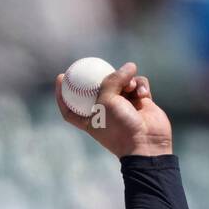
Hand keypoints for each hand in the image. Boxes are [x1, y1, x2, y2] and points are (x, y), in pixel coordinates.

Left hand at [55, 62, 172, 157]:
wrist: (148, 144)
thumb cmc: (121, 128)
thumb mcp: (107, 101)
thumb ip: (112, 80)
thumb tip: (128, 67)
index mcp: (89, 120)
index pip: (70, 107)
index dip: (62, 94)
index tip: (61, 77)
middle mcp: (105, 114)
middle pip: (99, 89)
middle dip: (102, 77)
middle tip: (100, 64)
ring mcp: (124, 107)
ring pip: (122, 82)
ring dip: (127, 80)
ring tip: (130, 86)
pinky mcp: (141, 103)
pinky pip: (138, 85)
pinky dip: (140, 85)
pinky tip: (142, 93)